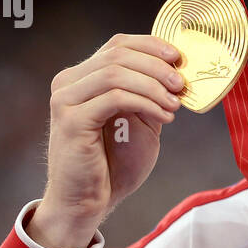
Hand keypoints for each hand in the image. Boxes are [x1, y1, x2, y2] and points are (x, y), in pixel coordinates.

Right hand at [28, 34, 183, 247]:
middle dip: (156, 66)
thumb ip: (148, 95)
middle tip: (181, 83)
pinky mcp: (72, 120)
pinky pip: (115, 97)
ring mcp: (66, 100)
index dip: (151, 45)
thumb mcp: (138, 122)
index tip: (179, 58)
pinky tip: (164, 117)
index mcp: (82, 78)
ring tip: (175, 104)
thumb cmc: (112, 165)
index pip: (117, 44)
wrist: (87, 203)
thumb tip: (177, 72)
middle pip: (118, 54)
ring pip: (117, 73)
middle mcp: (68, 83)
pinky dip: (145, 103)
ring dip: (153, 86)